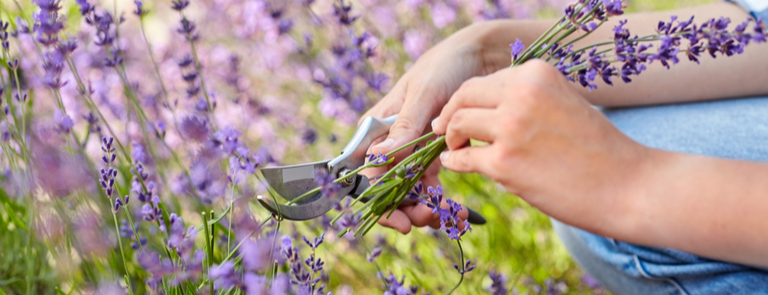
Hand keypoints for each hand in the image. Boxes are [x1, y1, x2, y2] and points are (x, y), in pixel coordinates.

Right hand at [362, 23, 505, 233]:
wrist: (478, 57)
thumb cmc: (442, 67)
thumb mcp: (423, 95)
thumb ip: (403, 126)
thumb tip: (378, 156)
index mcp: (375, 129)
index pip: (366, 174)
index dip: (379, 201)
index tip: (401, 219)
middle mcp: (387, 143)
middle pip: (384, 189)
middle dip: (404, 210)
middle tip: (428, 219)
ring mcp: (408, 151)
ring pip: (407, 192)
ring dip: (424, 209)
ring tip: (447, 217)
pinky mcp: (430, 155)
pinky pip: (428, 186)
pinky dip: (440, 201)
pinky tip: (455, 211)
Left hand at [432, 60, 651, 235]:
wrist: (629, 185)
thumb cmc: (599, 149)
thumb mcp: (564, 103)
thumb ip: (527, 98)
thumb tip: (486, 107)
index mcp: (537, 74)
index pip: (484, 81)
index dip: (467, 99)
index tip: (459, 113)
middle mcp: (521, 94)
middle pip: (463, 96)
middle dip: (449, 114)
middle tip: (444, 129)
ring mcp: (510, 128)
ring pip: (457, 123)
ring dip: (450, 137)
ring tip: (455, 148)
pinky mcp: (504, 163)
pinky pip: (461, 158)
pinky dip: (453, 161)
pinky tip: (455, 163)